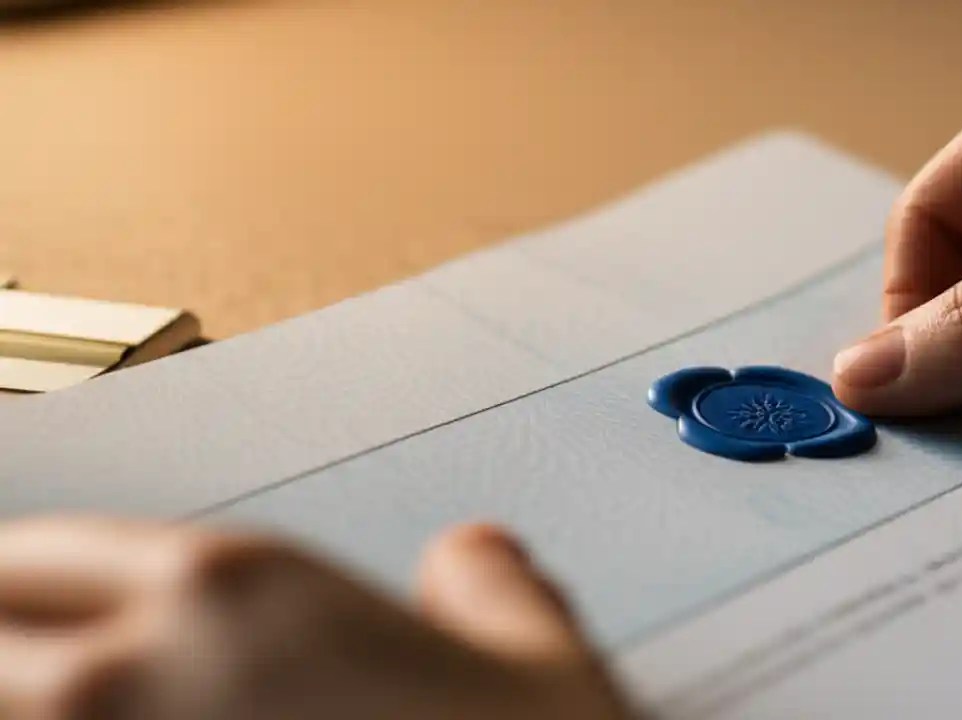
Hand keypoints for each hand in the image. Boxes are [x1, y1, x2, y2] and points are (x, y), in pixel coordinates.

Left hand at [0, 517, 630, 719]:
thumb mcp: (536, 652)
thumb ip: (487, 584)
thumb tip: (469, 563)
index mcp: (235, 586)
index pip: (36, 551)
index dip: (15, 578)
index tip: (18, 599)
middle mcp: (146, 670)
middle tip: (20, 652)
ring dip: (15, 696)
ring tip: (60, 702)